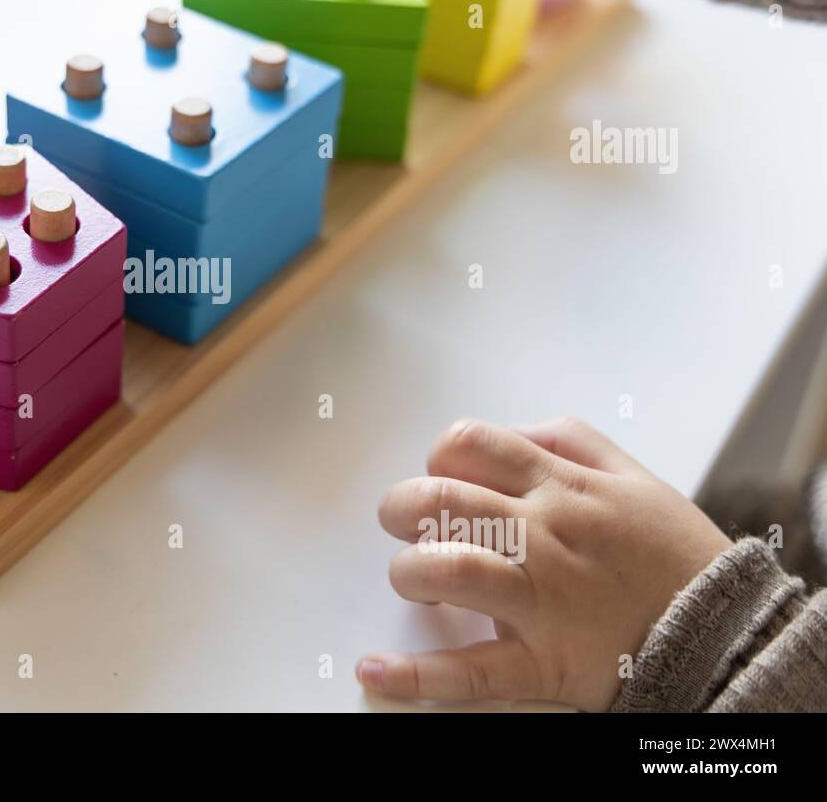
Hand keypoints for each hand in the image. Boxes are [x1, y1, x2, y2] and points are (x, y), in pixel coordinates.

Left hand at [357, 417, 732, 710]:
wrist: (729, 633)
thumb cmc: (674, 556)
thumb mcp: (633, 476)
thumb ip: (570, 441)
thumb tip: (513, 430)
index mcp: (561, 488)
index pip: (471, 446)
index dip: (438, 458)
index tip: (438, 478)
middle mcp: (545, 536)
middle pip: (443, 501)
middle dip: (402, 509)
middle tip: (404, 525)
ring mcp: (543, 599)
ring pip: (451, 570)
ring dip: (409, 573)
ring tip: (411, 580)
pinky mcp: (547, 663)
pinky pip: (472, 671)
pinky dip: (415, 674)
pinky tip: (375, 669)